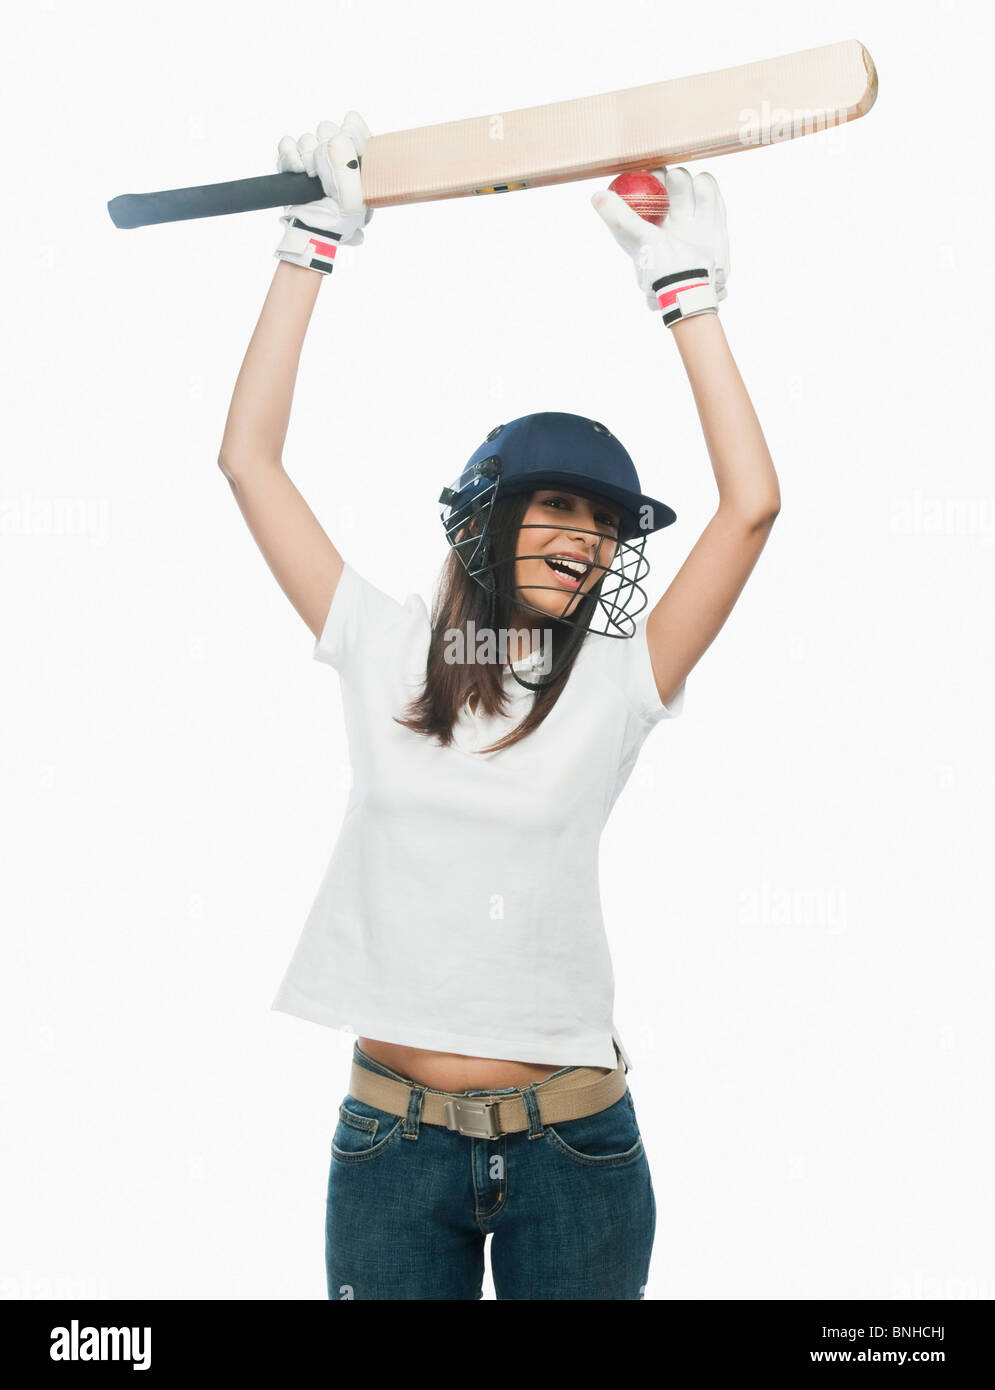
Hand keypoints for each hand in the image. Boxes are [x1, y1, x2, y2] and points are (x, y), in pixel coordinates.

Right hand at [274, 111, 373, 274]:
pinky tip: (297, 170)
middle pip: (328, 128)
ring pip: (308, 137)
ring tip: (310, 177)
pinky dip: (289, 155)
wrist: (308, 233)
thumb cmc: (336, 221)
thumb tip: (336, 138)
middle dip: (324, 149)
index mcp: (358, 161)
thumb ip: (347, 166)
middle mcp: (337, 156)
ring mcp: (314, 158)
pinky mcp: (293, 161)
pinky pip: (287, 144)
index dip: (351, 131)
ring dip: (307, 157)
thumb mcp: (352, 199)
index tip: (345, 144)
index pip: (356, 128)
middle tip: (324, 173)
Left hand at [591, 167, 729, 325]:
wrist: (693, 286)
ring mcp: (692, 216)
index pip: (646, 188)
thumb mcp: (637, 240)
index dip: (647, 177)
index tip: (648, 174)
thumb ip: (620, 217)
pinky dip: (706, 187)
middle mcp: (669, 217)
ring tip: (685, 195)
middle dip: (671, 177)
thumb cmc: (659, 268)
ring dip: (688, 183)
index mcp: (646, 222)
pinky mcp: (713, 218)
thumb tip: (596, 195)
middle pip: (671, 180)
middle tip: (669, 180)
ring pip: (691, 181)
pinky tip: (701, 192)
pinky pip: (709, 188)